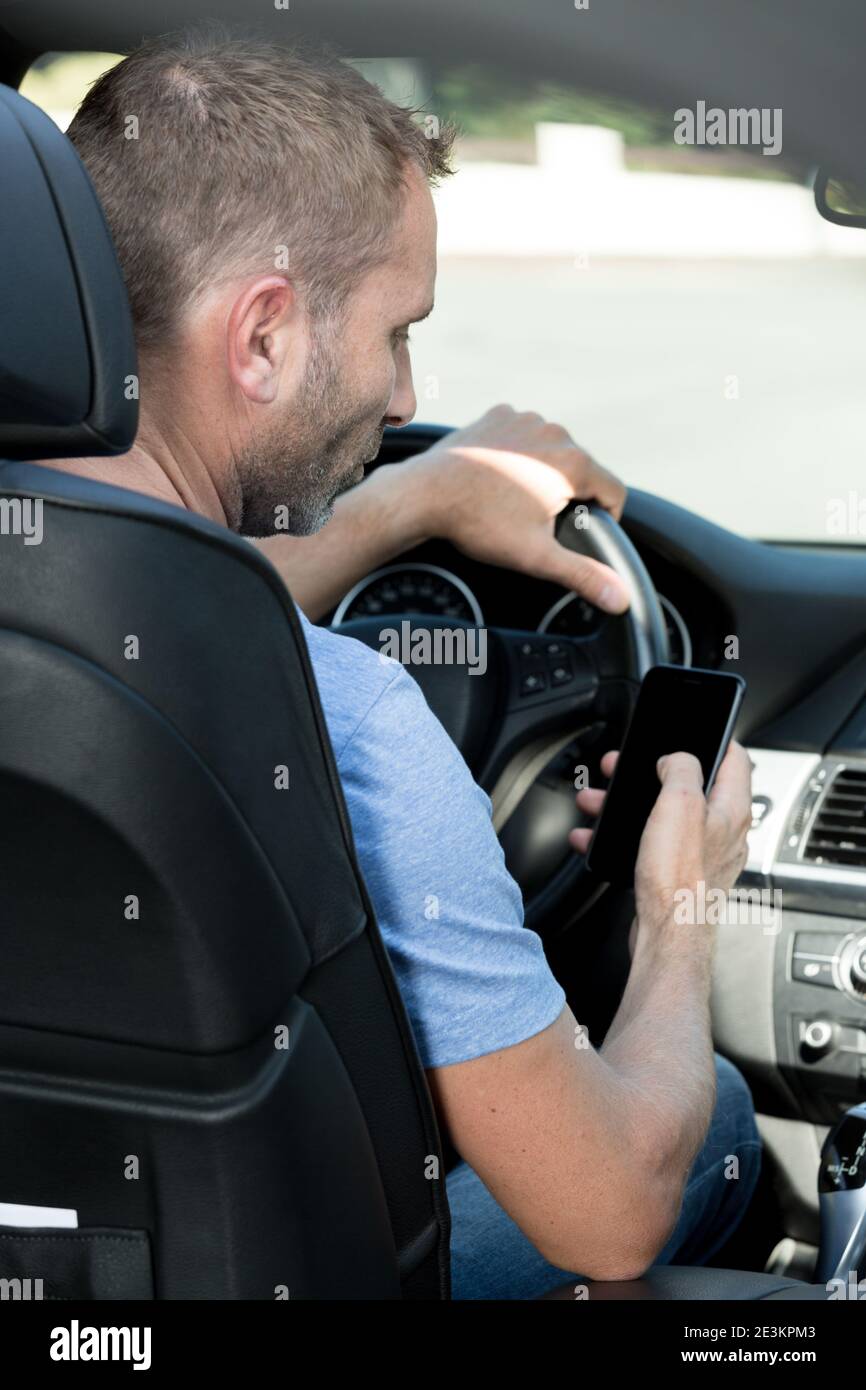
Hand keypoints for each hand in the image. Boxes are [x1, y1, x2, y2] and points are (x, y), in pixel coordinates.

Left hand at [413, 404, 629, 613]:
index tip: (582, 533)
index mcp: (573, 463)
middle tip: (537, 523)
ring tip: (514, 500)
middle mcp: (555, 433)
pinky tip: (498, 476)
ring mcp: (525, 419)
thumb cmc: (478, 523)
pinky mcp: (500, 415)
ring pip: (554, 451)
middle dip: (570, 497)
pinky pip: (524, 436)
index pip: (614, 492)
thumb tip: (619, 598)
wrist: (424, 494)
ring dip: (544, 473)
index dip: (606, 519)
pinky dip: (518, 454)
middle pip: (583, 471)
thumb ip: (584, 575)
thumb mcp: (537, 556)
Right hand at [569, 742, 752, 931]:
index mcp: (731, 809)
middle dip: (652, 772)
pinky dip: (624, 837)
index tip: (696, 730)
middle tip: (628, 766)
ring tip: (599, 801)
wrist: (667, 936)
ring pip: (663, 815)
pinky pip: (649, 845)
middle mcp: (722, 831)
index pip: (737, 759)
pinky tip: (598, 838)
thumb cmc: (680, 879)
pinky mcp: (678, 875)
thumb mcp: (680, 804)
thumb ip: (681, 769)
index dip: (716, 738)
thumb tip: (677, 758)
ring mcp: (701, 855)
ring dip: (629, 804)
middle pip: (690, 786)